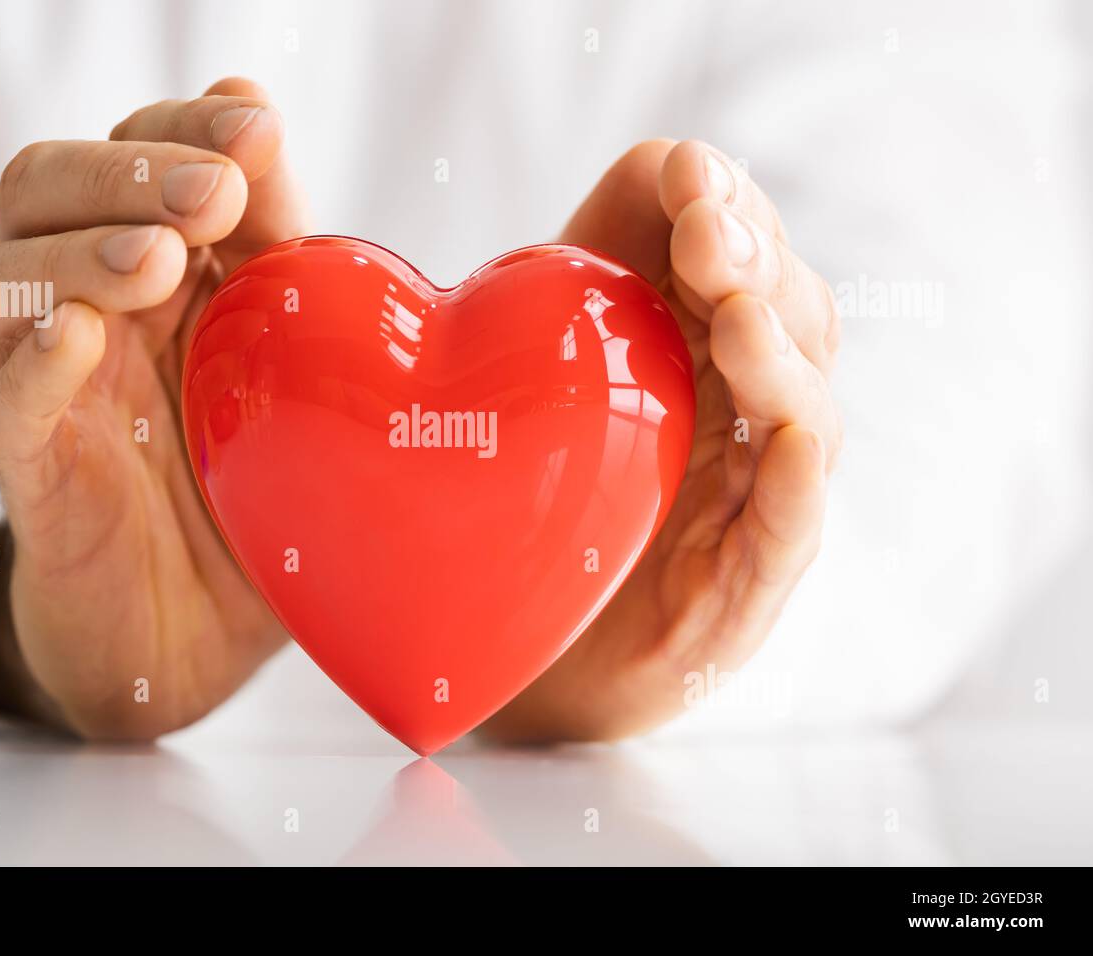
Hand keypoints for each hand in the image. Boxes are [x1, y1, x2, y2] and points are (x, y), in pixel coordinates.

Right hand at [0, 78, 308, 737]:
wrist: (198, 639)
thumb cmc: (253, 499)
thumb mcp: (291, 377)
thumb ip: (287, 272)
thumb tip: (281, 149)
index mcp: (158, 279)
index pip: (133, 154)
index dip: (182, 127)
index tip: (256, 127)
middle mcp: (87, 314)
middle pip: (43, 188)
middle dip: (128, 173)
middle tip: (213, 196)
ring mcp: (48, 391)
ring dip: (76, 253)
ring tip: (156, 264)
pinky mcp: (29, 474)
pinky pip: (1, 405)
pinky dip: (30, 363)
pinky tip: (75, 337)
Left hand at [484, 140, 841, 741]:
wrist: (507, 648)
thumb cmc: (501, 508)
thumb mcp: (486, 394)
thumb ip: (467, 321)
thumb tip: (359, 256)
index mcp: (668, 342)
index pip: (727, 244)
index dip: (717, 199)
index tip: (683, 175)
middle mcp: (723, 406)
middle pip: (786, 307)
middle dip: (754, 255)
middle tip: (707, 232)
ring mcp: (746, 491)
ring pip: (802, 404)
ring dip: (776, 349)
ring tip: (735, 313)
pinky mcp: (749, 578)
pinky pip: (793, 522)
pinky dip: (796, 476)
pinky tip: (786, 438)